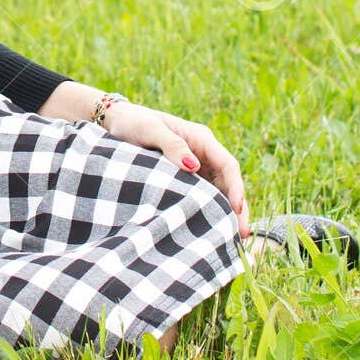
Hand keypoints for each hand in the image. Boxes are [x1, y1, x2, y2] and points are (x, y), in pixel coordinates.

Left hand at [100, 100, 250, 237]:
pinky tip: (211, 228)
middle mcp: (203, 152)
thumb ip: (171, 145)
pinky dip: (209, 210)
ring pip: (218, 191)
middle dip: (237, 207)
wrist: (117, 121)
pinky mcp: (185, 176)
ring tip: (232, 239)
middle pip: (228, 182)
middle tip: (242, 235)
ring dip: (225, 212)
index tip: (237, 210)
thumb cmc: (134, 122)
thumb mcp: (150, 130)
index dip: (236, 188)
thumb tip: (193, 166)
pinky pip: (203, 193)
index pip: (228, 165)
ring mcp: (196, 164)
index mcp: (201, 138)